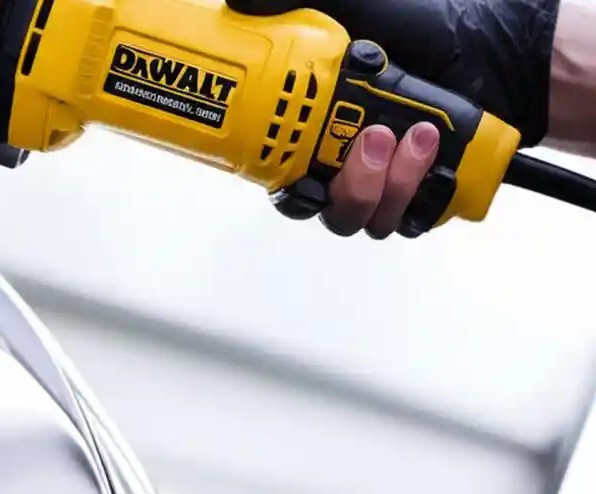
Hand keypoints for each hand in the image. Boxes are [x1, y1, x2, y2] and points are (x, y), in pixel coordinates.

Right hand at [228, 0, 559, 236]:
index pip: (286, 182)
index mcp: (320, 134)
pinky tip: (432, 153)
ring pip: (365, 220)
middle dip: (351, 183)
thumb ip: (304, 10)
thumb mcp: (365, 15)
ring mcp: (386, 185)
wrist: (499, 53)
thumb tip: (246, 4)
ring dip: (389, 185)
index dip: (289, 181)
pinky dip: (418, 195)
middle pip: (326, 210)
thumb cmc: (432, 33)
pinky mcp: (423, 197)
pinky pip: (407, 221)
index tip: (305, 157)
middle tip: (375, 137)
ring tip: (415, 138)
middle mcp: (346, 166)